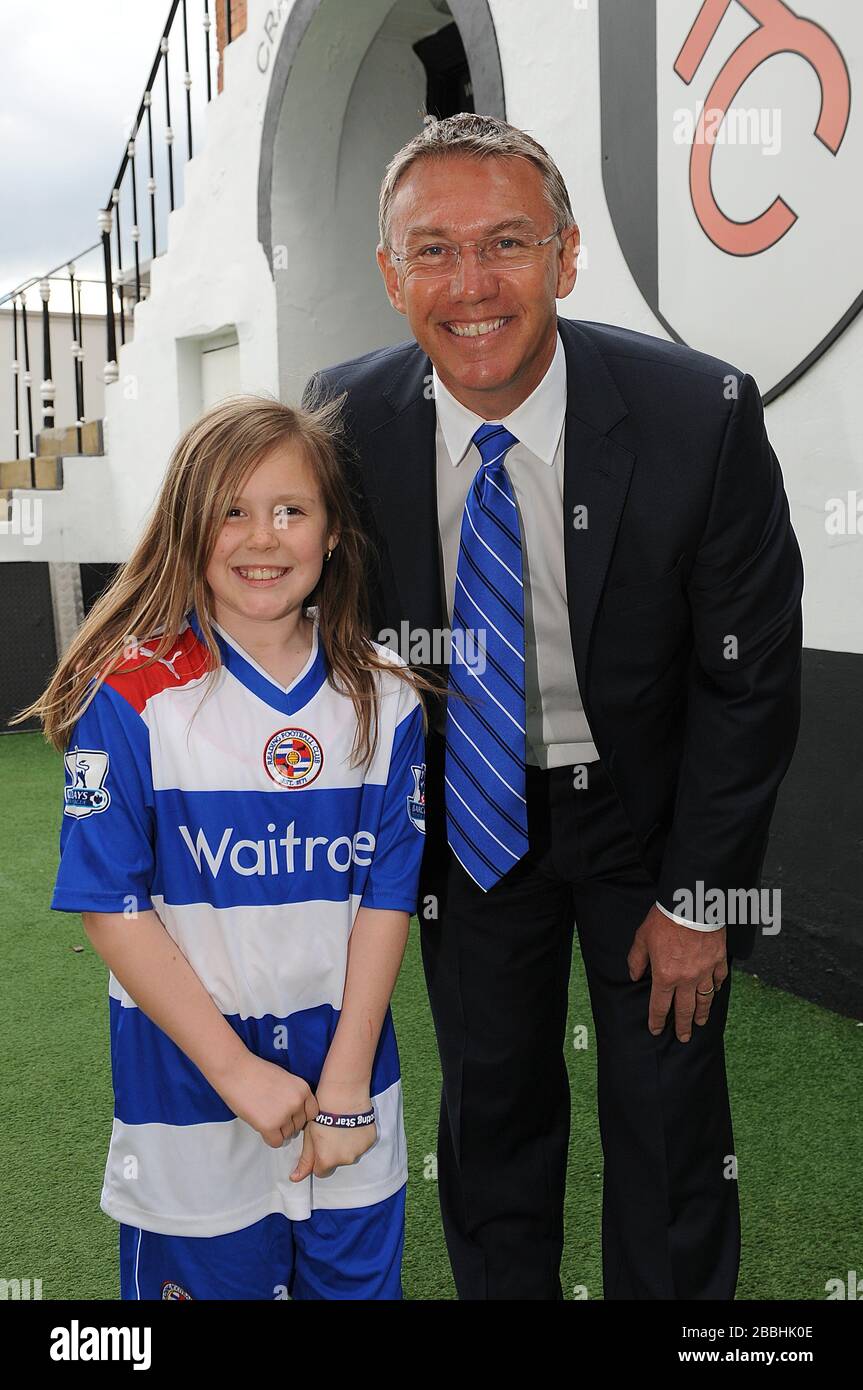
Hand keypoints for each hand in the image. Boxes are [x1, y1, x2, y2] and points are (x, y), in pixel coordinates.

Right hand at [214, 1051, 317, 1147]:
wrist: (236, 1071)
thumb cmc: (256, 1072)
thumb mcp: (285, 1078)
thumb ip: (294, 1095)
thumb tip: (296, 1113)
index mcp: (303, 1089)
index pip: (313, 1113)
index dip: (301, 1115)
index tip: (292, 1115)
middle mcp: (297, 1103)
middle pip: (299, 1125)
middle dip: (288, 1123)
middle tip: (273, 1115)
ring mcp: (284, 1115)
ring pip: (288, 1135)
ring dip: (278, 1130)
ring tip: (265, 1116)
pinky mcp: (269, 1126)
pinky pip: (276, 1142)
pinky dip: (269, 1138)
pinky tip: (262, 1126)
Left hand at [290, 1082, 376, 1181]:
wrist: (344, 1095)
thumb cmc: (323, 1113)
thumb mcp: (309, 1135)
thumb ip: (305, 1160)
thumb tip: (295, 1178)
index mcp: (328, 1160)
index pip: (321, 1171)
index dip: (318, 1158)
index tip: (319, 1143)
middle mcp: (345, 1160)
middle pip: (337, 1162)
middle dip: (334, 1151)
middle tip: (331, 1132)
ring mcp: (360, 1150)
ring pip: (351, 1153)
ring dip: (347, 1145)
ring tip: (342, 1126)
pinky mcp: (370, 1140)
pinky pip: (362, 1144)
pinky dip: (358, 1137)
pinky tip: (352, 1123)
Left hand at [627, 904, 727, 1041]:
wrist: (692, 904)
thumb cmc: (665, 919)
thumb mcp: (642, 938)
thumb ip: (637, 959)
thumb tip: (634, 975)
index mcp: (665, 976)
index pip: (659, 1005)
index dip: (657, 1020)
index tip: (655, 1030)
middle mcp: (686, 979)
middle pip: (684, 1009)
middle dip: (682, 1026)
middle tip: (683, 1037)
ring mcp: (705, 971)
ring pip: (704, 999)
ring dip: (701, 1013)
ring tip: (700, 1022)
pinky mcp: (718, 961)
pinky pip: (719, 980)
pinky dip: (716, 988)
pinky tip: (714, 992)